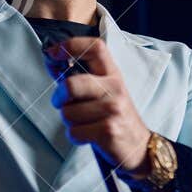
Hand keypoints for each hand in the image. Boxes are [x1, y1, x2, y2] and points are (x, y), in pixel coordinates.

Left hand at [45, 36, 152, 172]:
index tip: (52, 52)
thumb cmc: (115, 117)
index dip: (70, 46)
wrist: (139, 146)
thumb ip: (81, 78)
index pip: (94, 48)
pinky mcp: (108, 130)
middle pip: (71, 85)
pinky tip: (89, 136)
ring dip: (69, 121)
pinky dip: (75, 136)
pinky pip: (74, 132)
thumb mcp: (104, 92)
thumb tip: (53, 63)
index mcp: (113, 74)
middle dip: (59, 97)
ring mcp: (113, 109)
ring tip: (85, 123)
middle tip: (61, 103)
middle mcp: (115, 88)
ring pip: (68, 112)